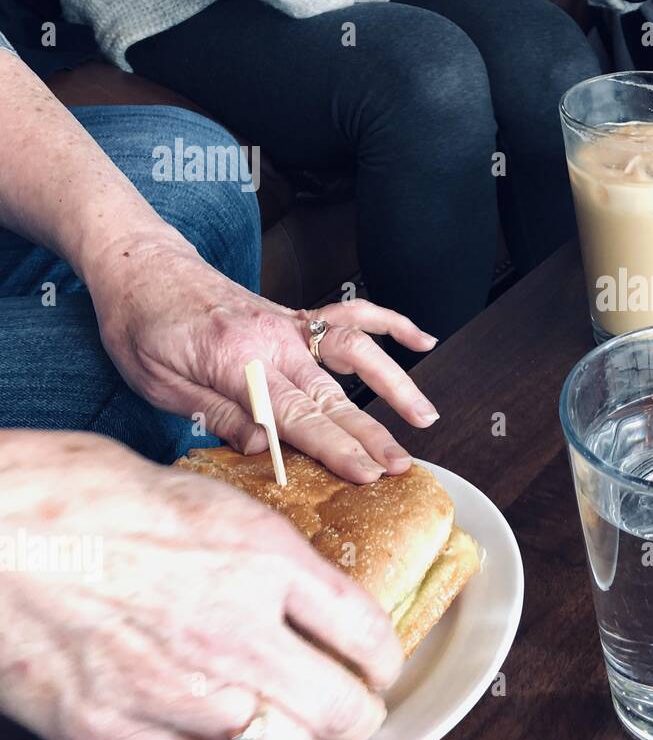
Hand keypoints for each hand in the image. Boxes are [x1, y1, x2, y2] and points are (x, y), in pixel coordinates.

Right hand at [0, 432, 403, 739]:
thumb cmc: (82, 493)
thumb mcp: (204, 500)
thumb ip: (263, 555)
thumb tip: (302, 592)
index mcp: (263, 559)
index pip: (366, 632)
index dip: (385, 659)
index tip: (381, 666)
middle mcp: (231, 629)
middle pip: (341, 707)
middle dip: (358, 713)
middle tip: (353, 709)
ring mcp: (173, 687)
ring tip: (288, 727)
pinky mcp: (111, 727)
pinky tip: (208, 731)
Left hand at [85, 235, 438, 482]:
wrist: (141, 267)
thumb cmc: (141, 326)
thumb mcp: (160, 384)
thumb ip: (217, 414)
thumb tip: (264, 446)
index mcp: (237, 360)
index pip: (296, 416)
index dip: (337, 447)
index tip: (367, 473)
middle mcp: (273, 339)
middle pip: (333, 394)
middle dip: (372, 433)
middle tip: (401, 466)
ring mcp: (289, 324)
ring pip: (357, 352)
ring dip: (395, 383)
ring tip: (425, 416)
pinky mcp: (295, 317)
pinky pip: (350, 317)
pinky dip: (390, 324)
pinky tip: (420, 339)